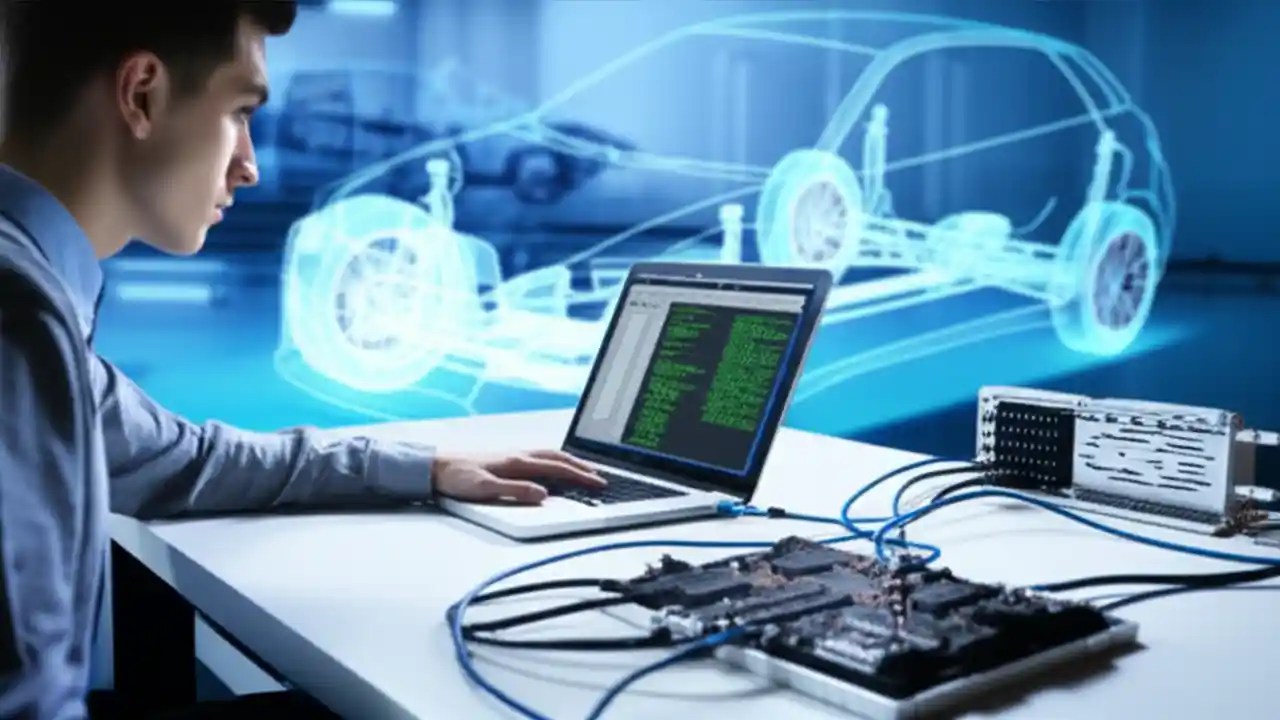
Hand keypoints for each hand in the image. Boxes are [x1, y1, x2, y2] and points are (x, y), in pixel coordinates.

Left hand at [432, 449, 605, 503]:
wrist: (434, 467)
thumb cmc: (456, 478)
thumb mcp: (484, 489)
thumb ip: (515, 491)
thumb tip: (543, 494)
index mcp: (517, 461)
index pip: (557, 467)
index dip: (579, 476)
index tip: (598, 483)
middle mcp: (518, 454)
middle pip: (558, 457)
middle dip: (581, 467)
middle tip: (600, 477)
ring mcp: (513, 455)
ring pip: (550, 454)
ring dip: (570, 461)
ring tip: (585, 470)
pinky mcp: (507, 458)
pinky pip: (540, 456)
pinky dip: (556, 460)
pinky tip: (555, 467)